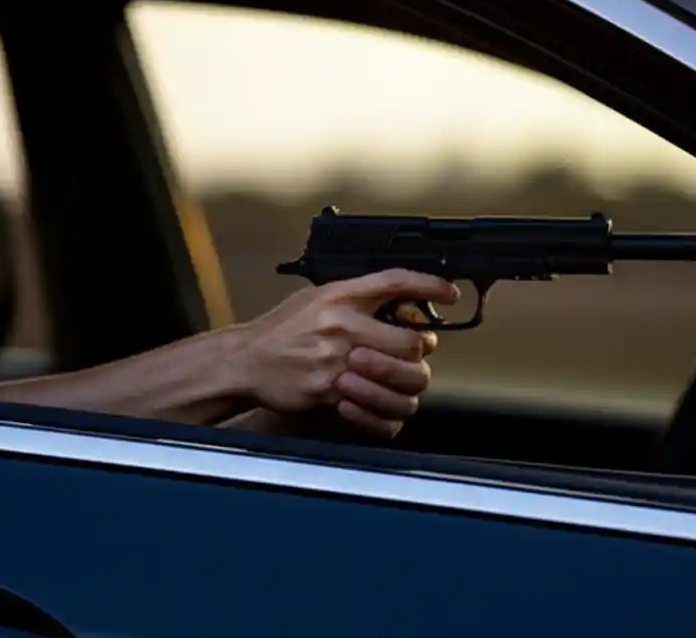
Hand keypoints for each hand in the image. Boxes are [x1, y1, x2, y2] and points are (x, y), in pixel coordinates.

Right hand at [235, 269, 458, 436]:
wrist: (245, 360)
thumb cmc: (283, 329)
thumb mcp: (318, 297)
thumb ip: (358, 297)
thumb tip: (403, 304)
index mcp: (340, 296)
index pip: (395, 282)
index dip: (430, 286)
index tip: (449, 293)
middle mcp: (342, 325)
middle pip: (411, 341)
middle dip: (420, 350)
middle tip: (415, 352)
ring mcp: (337, 361)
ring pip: (402, 378)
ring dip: (407, 383)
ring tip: (400, 381)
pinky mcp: (330, 392)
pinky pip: (377, 411)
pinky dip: (384, 414)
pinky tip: (378, 407)